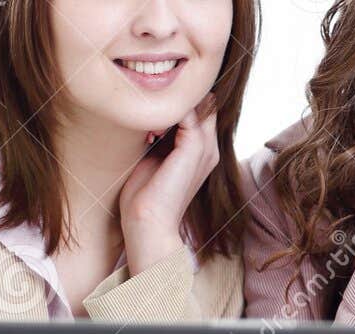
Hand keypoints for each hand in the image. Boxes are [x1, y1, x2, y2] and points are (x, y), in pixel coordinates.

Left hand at [119, 93, 219, 274]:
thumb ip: (159, 135)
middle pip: (204, 103)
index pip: (200, 111)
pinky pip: (189, 113)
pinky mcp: (195, 148)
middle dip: (180, 93)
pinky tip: (149, 113)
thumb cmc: (145, 196)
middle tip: (151, 89)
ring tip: (149, 100)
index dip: (180, 98)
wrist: (147, 222)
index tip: (154, 94)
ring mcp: (205, 148)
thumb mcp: (153, 157)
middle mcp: (209, 148)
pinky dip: (170, 108)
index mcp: (201, 152)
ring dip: (174, 99)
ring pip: (198, 105)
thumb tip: (151, 113)